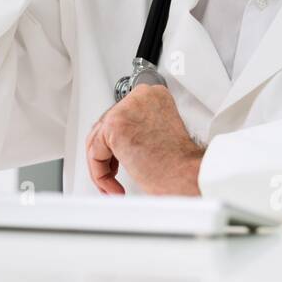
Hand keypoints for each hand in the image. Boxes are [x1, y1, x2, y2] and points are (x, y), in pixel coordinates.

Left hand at [85, 84, 204, 195]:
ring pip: (98, 139)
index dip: (117, 142)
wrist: (187, 175)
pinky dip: (100, 173)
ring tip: (114, 184)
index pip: (123, 114)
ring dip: (102, 167)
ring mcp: (127, 108)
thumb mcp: (159, 134)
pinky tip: (113, 185)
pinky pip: (95, 152)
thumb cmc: (180, 164)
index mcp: (154, 95)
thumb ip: (140, 128)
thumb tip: (121, 138)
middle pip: (107, 125)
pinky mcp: (115, 125)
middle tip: (113, 174)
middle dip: (107, 154)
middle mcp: (140, 96)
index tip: (120, 159)